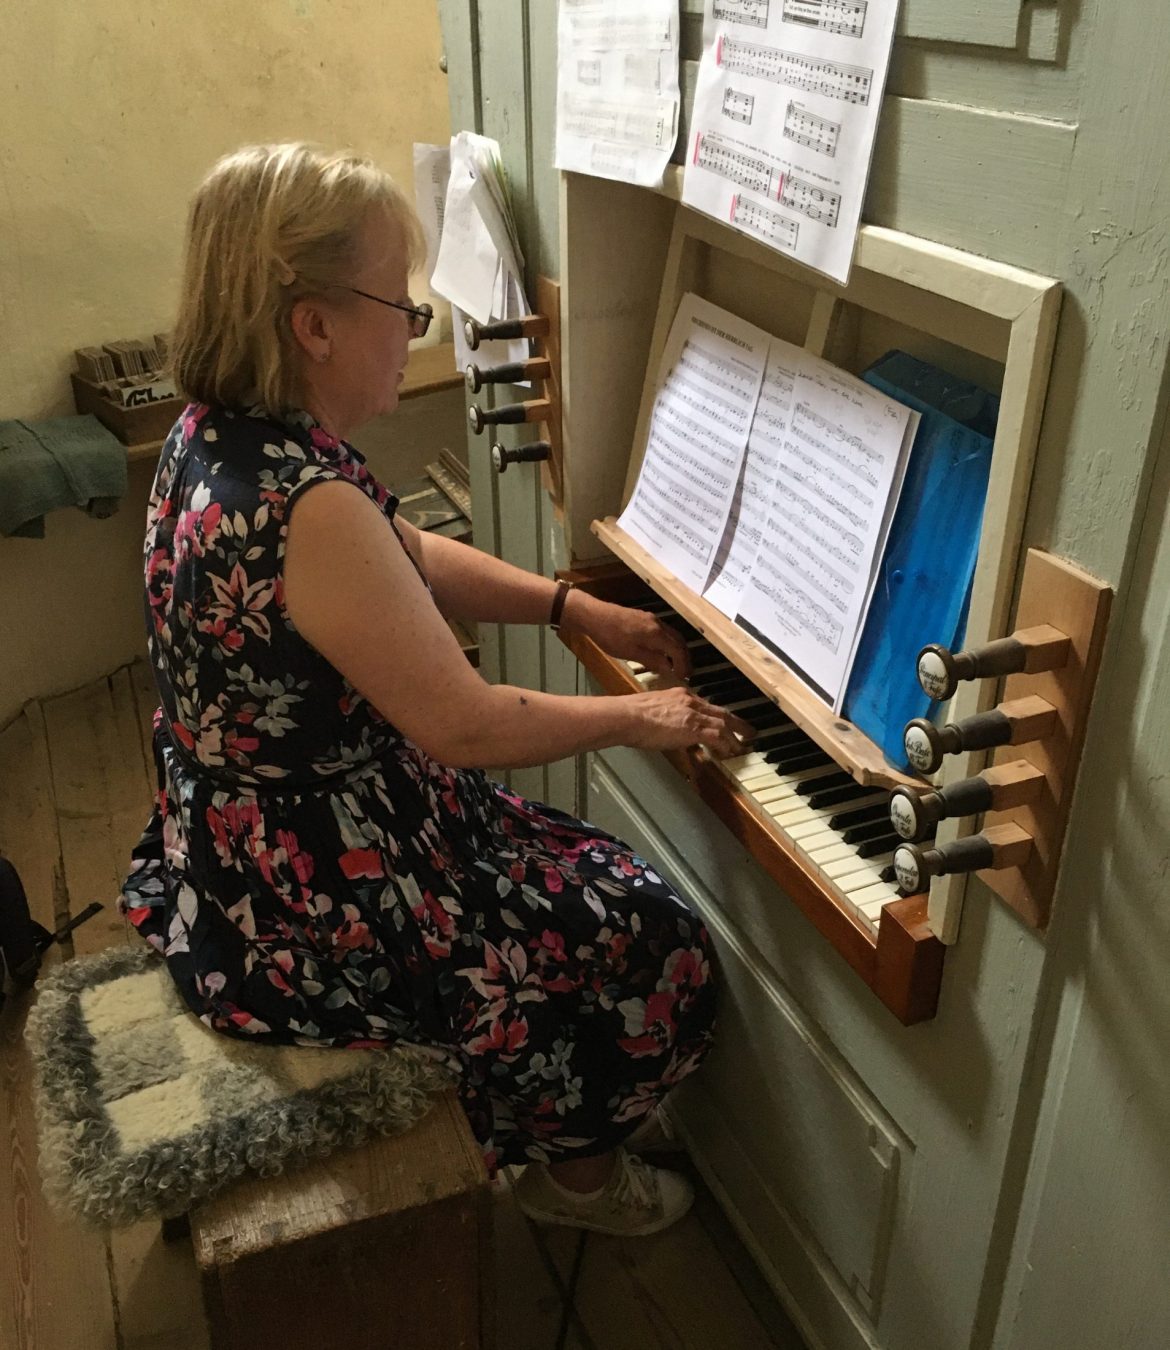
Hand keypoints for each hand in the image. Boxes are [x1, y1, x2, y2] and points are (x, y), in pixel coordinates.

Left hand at [566, 594, 692, 679]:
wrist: (594, 614)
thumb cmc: (610, 636)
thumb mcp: (631, 653)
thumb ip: (652, 660)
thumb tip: (669, 668)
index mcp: (656, 633)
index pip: (678, 650)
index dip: (683, 665)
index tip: (684, 677)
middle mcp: (658, 624)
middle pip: (679, 641)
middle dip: (684, 657)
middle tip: (685, 672)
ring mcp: (652, 619)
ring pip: (673, 635)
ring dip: (677, 650)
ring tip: (675, 664)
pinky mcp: (645, 617)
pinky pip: (664, 632)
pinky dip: (668, 643)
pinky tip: (662, 652)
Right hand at [622, 687, 754, 757]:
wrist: (627, 716)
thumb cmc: (631, 716)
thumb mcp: (653, 711)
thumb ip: (665, 719)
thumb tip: (668, 732)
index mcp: (680, 695)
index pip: (707, 705)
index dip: (719, 716)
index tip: (725, 723)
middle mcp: (690, 700)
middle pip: (721, 712)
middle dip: (737, 723)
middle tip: (748, 731)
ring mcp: (693, 713)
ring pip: (723, 724)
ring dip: (735, 737)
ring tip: (743, 746)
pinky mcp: (693, 727)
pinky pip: (717, 736)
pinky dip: (725, 745)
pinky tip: (729, 752)